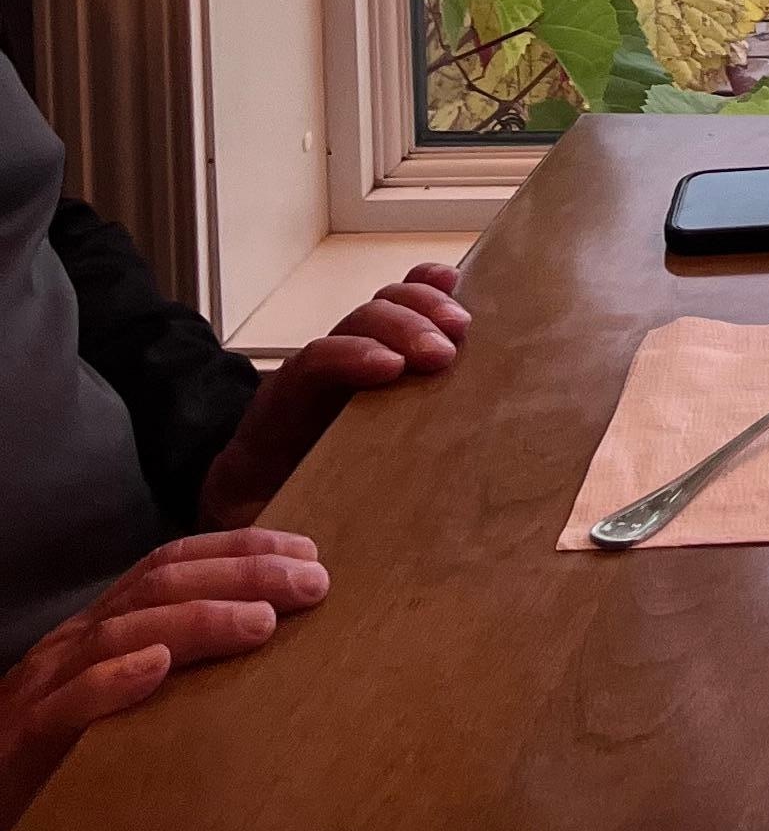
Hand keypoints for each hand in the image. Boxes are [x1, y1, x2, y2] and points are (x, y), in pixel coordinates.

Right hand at [0, 529, 326, 830]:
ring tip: (261, 621)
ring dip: (198, 621)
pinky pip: (68, 703)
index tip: (308, 552)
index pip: (173, 565)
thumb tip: (262, 638)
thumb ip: (171, 666)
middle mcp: (76, 642)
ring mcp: (47, 685)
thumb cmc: (53, 748)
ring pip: (123, 634)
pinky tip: (157, 670)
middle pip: (161, 586)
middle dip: (242, 574)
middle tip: (313, 582)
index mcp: (102, 626)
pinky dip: (113, 682)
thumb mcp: (116, 694)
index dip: (240, 549)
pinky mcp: (25, 737)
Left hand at [196, 262, 471, 527]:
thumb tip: (292, 549)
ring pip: (381, 308)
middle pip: (356, 323)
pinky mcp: (379, 357)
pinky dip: (427, 290)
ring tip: (461, 328)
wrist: (245, 493)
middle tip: (443, 355)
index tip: (393, 369)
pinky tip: (455, 281)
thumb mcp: (252, 525)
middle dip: (401, 328)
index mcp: (281, 412)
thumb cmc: (257, 512)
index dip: (351, 355)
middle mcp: (317, 373)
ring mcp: (349, 358)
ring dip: (422, 307)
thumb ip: (266, 531)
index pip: (313, 363)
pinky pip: (400, 310)